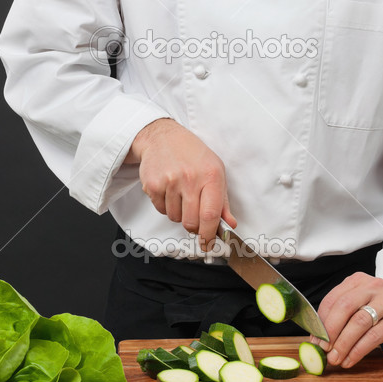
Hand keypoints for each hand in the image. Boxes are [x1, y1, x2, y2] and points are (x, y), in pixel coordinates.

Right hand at [125, 118, 236, 249]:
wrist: (162, 137)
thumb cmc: (192, 154)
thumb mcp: (215, 171)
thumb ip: (222, 201)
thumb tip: (230, 224)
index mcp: (211, 176)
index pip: (210, 215)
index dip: (210, 235)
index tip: (209, 244)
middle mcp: (190, 178)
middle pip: (191, 222)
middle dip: (194, 227)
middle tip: (194, 217)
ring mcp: (169, 181)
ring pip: (175, 218)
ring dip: (179, 213)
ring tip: (180, 194)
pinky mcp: (152, 184)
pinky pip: (161, 210)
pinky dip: (166, 206)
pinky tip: (169, 190)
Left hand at [310, 272, 382, 368]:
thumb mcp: (362, 305)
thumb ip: (342, 317)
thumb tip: (318, 340)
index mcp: (358, 281)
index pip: (332, 299)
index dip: (320, 322)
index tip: (314, 340)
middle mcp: (372, 287)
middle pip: (344, 307)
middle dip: (330, 331)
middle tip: (323, 350)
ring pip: (359, 322)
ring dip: (343, 344)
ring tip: (335, 358)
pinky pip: (373, 336)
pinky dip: (358, 350)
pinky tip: (350, 360)